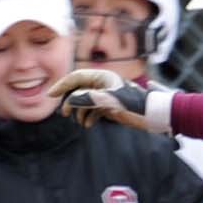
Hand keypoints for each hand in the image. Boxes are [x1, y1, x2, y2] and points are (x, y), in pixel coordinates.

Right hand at [47, 70, 168, 132]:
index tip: (51, 95)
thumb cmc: (133, 104)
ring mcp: (106, 95)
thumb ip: (89, 99)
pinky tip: (89, 125)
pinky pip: (93, 110)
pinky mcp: (110, 106)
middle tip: (66, 114)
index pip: (76, 78)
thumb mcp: (109, 101)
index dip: (62, 86)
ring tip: (81, 122)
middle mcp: (102, 84)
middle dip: (72, 102)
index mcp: (101, 77)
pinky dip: (89, 116)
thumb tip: (72, 100)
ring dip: (81, 112)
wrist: (151, 115)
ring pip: (85, 101)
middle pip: (79, 90)